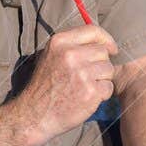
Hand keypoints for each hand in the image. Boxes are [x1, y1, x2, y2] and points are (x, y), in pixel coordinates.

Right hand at [14, 24, 116, 142]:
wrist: (34, 115)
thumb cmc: (44, 86)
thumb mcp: (49, 56)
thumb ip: (71, 46)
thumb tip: (99, 40)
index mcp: (59, 42)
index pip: (93, 30)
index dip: (105, 39)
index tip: (110, 48)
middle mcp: (71, 55)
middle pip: (103, 52)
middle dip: (101, 63)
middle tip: (88, 76)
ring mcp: (82, 73)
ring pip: (109, 69)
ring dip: (102, 79)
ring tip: (85, 87)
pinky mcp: (90, 91)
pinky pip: (108, 87)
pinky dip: (102, 94)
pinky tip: (87, 98)